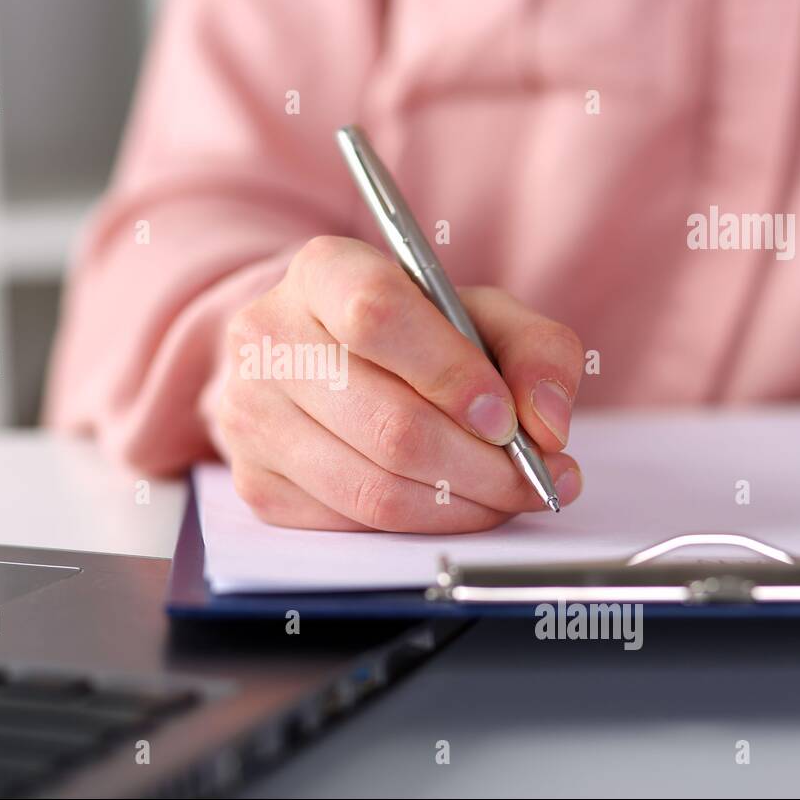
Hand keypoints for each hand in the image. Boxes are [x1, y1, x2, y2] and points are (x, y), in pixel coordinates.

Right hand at [213, 236, 584, 531]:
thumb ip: (535, 350)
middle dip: (482, 466)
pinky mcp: (255, 482)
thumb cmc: (410, 336)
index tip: (506, 419)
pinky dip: (420, 527)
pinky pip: (352, 525)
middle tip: (535, 477)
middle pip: (388, 424)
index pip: (377, 315)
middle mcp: (268, 339)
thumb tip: (548, 426)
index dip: (451, 374)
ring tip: (505, 495)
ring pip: (373, 489)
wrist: (317, 362)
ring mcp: (251, 416)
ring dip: (460, 507)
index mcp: (322, 272)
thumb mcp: (479, 315)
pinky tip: (452, 507)